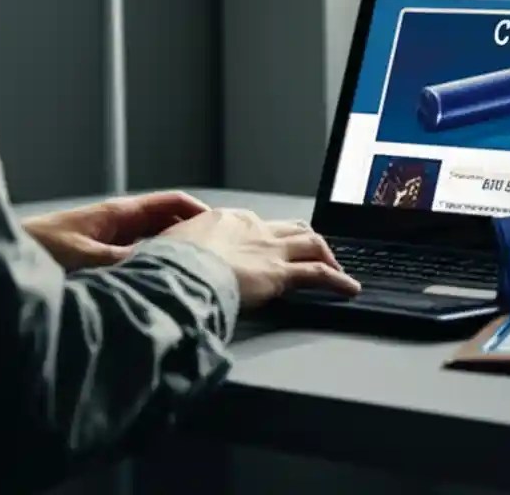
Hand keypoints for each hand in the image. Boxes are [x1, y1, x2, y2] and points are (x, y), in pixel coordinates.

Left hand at [24, 191, 209, 270]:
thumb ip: (126, 262)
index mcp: (118, 213)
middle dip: (192, 235)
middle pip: (167, 223)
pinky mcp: (98, 262)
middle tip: (219, 255)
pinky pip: (137, 262)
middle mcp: (117, 224)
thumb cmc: (37, 252)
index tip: (222, 229)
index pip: (170, 202)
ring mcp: (108, 243)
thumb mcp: (87, 258)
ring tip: (198, 272)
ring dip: (173, 255)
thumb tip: (163, 271)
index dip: (199, 212)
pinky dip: (153, 269)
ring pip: (153, 244)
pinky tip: (162, 288)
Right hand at [160, 209, 360, 308]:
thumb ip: (174, 254)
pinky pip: (319, 275)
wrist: (176, 272)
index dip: (266, 238)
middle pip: (290, 229)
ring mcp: (269, 248)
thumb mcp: (164, 252)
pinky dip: (338, 281)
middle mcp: (253, 227)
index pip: (255, 225)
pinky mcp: (280, 272)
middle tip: (314, 252)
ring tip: (339, 270)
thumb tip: (160, 264)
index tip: (266, 249)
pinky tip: (349, 289)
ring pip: (311, 244)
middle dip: (305, 240)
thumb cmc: (165, 266)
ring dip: (328, 256)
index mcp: (224, 220)